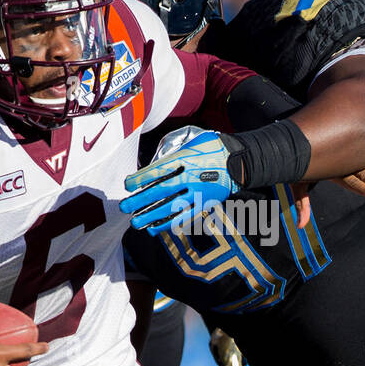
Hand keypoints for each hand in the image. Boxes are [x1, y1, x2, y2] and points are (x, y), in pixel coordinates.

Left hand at [120, 127, 239, 233]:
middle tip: (124, 207)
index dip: (141, 178)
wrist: (240, 160)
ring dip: (151, 216)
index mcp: (187, 158)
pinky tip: (155, 228)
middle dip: (140, 200)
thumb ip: (172, 146)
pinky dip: (169, 223)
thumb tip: (154, 159)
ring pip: (171, 207)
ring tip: (136, 223)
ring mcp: (199, 192)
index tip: (127, 185)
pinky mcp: (205, 204)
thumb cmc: (212, 146)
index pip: (159, 169)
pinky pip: (185, 217)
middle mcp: (192, 176)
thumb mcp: (192, 136)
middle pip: (162, 191)